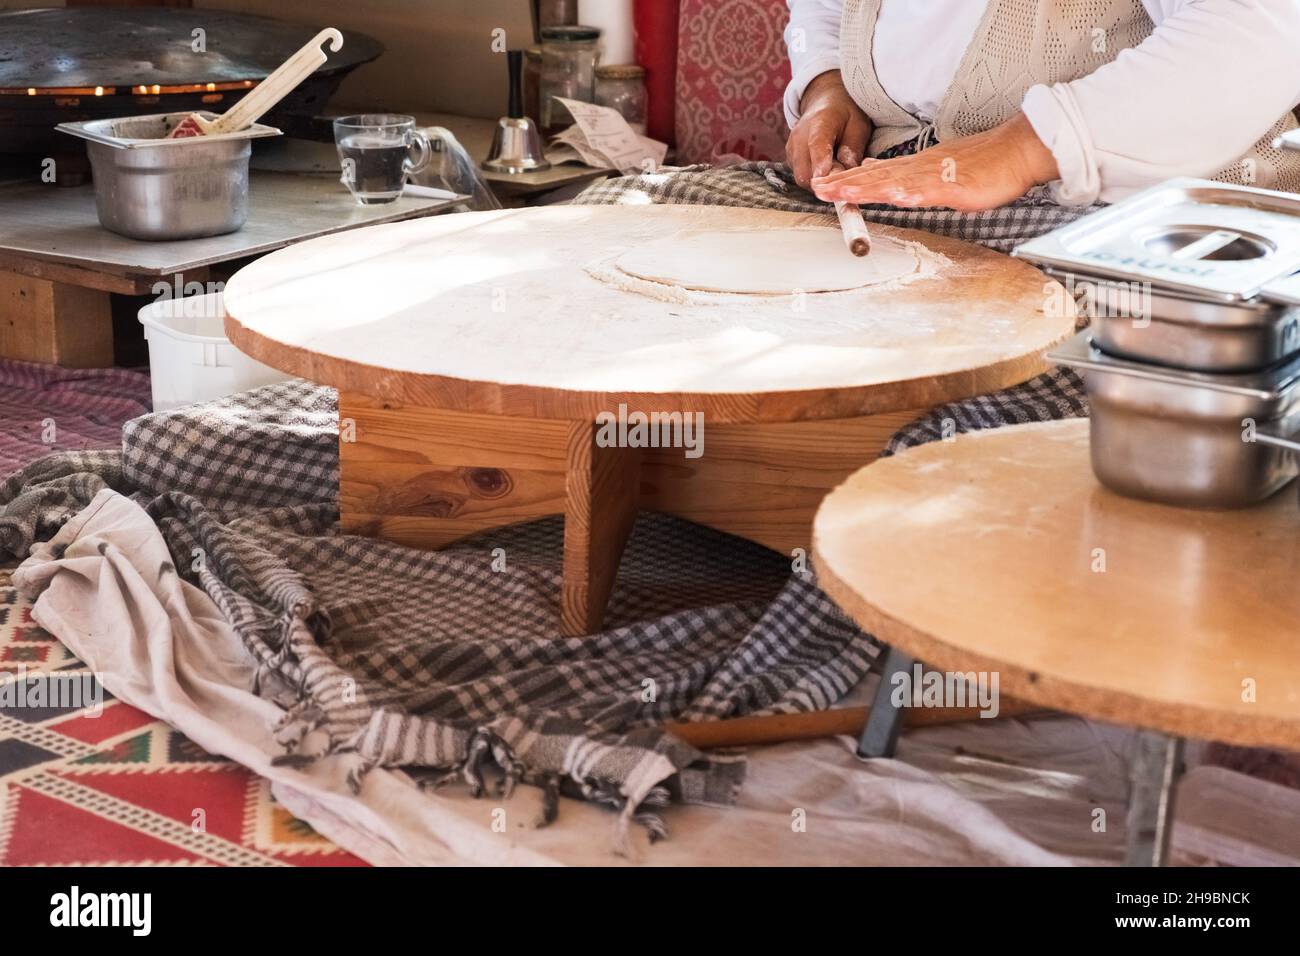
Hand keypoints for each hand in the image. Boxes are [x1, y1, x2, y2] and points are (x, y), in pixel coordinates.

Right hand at [785, 70, 873, 188]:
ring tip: (836, 169)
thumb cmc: (845, 114)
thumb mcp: (858, 125)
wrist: (825, 102)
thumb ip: (853, 148)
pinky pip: (800, 176)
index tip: (825, 177)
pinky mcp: (790, 158)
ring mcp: (791, 148)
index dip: (820, 163)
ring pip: (802, 178)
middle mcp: (799, 136)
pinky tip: (826, 167)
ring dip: (819, 182)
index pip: (817, 145)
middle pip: (805, 171)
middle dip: (823, 182)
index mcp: (819, 122)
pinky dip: (814, 178)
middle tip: (843, 179)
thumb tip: (848, 171)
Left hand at [810, 113, 1059, 211]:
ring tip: (843, 191)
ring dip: (868, 187)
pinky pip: (932, 190)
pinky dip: (913, 193)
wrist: (1018, 150)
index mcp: (916, 167)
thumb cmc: (983, 163)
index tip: (822, 185)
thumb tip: (884, 177)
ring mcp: (938, 177)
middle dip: (846, 184)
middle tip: (817, 188)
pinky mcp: (957, 186)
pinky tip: (897, 197)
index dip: (848, 180)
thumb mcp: (939, 169)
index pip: (876, 173)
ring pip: (897, 182)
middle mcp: (921, 169)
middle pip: (877, 176)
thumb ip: (911, 176)